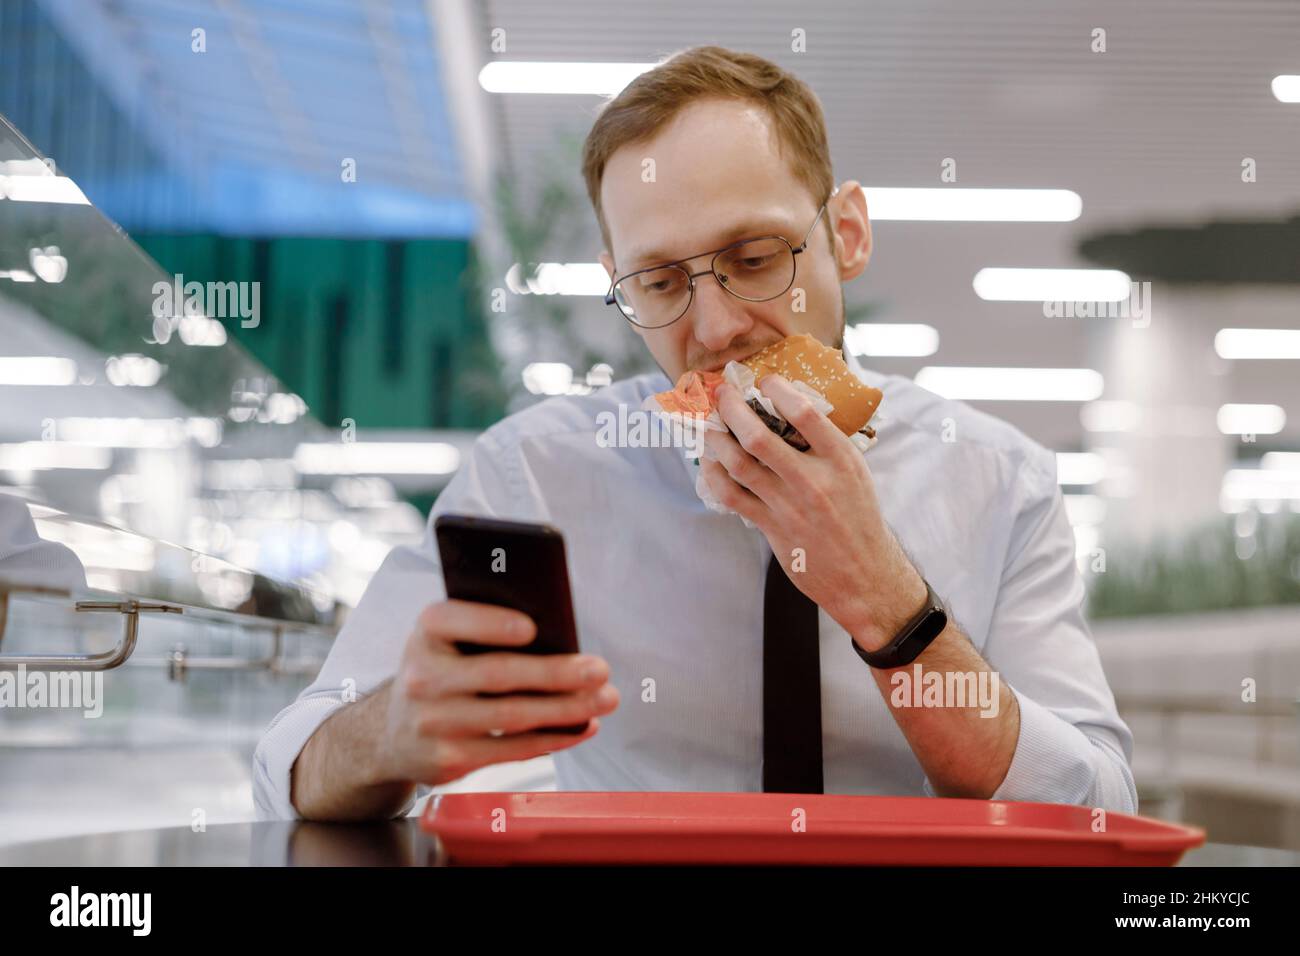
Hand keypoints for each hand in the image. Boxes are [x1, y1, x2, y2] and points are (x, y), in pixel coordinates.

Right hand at [372, 599, 619, 786]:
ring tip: (605, 699)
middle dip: (556, 673)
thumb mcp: (447, 640)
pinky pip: (512, 749)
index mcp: (426, 633)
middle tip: (600, 669)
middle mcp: (423, 677)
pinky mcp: (448, 760)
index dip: (492, 624)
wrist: (390, 732)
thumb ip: (486, 629)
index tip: (533, 628)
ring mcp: (433, 723)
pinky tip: (582, 725)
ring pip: (511, 716)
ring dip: (567, 709)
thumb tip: (560, 638)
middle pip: (498, 673)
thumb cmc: (441, 671)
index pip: (452, 620)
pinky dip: (554, 737)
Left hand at [699, 374, 927, 650]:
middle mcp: (813, 480)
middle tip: (722, 394)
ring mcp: (789, 506)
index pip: (805, 412)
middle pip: (758, 437)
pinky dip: (715, 474)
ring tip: (710, 425)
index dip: (778, 389)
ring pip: (738, 464)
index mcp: (841, 459)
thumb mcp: (856, 472)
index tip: (764, 379)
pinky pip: (732, 495)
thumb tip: (790, 408)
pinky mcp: (772, 527)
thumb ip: (826, 443)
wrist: (865, 574)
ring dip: (717, 439)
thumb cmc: (859, 516)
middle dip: (732, 409)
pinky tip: (711, 462)